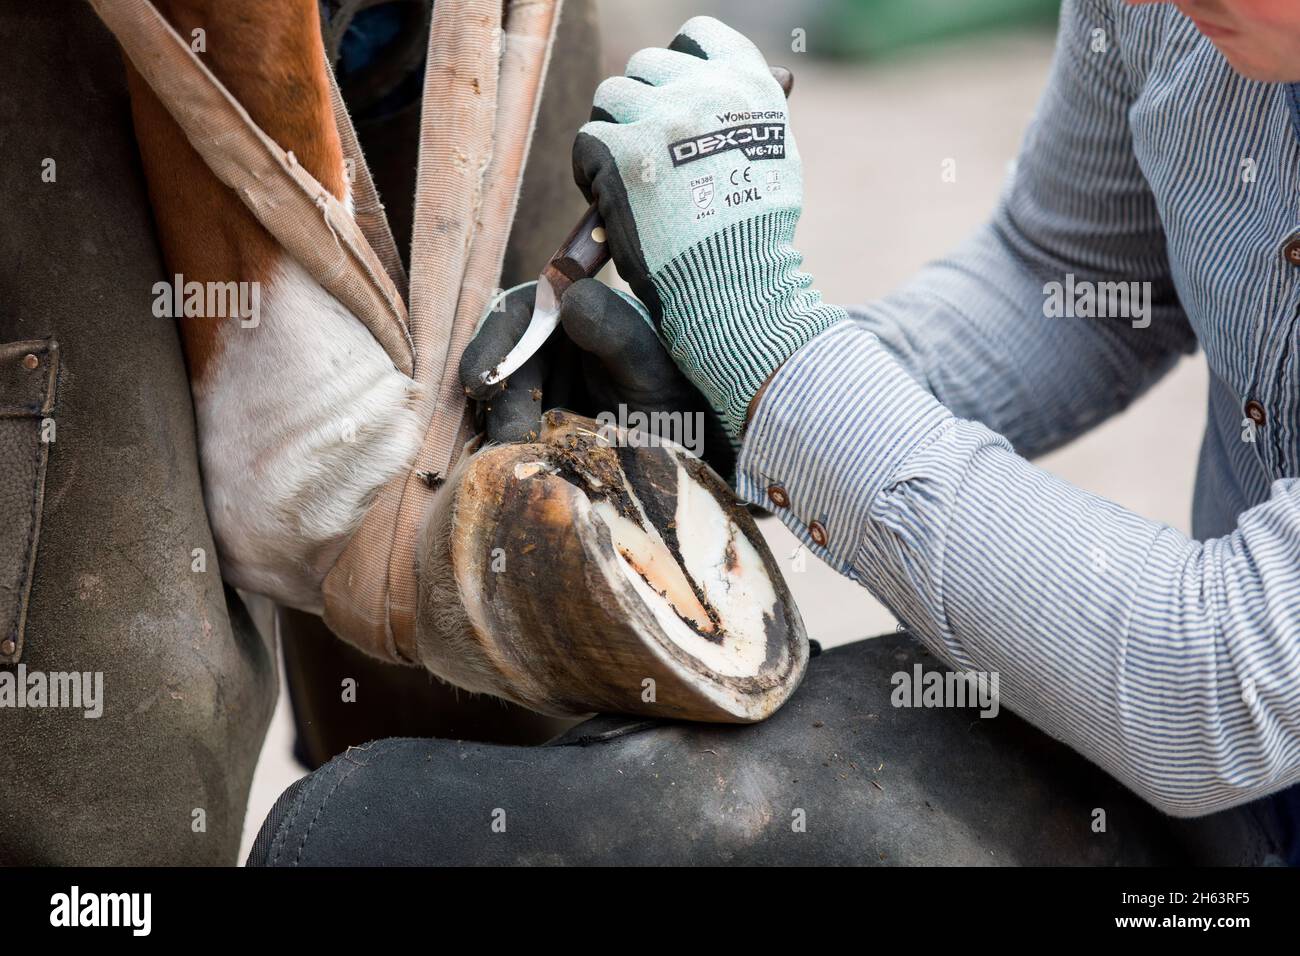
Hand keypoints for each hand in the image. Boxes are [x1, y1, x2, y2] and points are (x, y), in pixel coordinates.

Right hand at [459, 279, 736, 477]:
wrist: (696, 463)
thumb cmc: (684, 403)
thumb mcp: (656, 370)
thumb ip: (617, 333)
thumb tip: (570, 297)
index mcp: (575, 320)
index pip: (517, 318)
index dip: (492, 346)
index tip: (481, 380)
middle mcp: (552, 354)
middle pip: (502, 370)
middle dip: (502, 405)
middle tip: (513, 442)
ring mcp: (543, 398)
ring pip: (503, 412)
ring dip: (509, 438)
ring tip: (527, 463)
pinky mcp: (542, 439)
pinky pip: (516, 445)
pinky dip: (519, 459)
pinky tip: (532, 474)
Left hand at [574, 16, 844, 436]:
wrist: (734, 288)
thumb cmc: (755, 238)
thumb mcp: (776, 157)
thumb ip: (752, 114)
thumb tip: (773, 74)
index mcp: (748, 86)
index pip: (698, 36)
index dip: (678, 67)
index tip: (674, 103)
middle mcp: (705, 91)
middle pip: (646, 66)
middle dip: (641, 106)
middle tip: (646, 155)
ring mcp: (661, 118)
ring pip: (610, 97)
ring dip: (612, 133)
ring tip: (627, 177)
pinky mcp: (623, 152)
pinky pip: (587, 139)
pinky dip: (590, 168)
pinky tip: (608, 198)